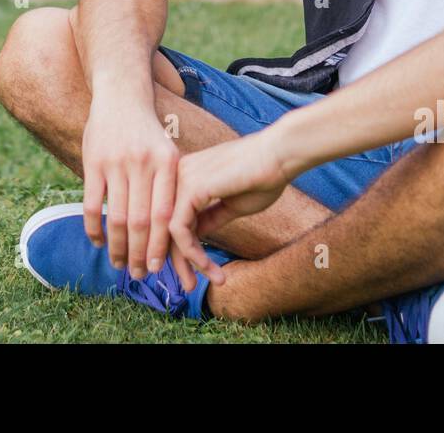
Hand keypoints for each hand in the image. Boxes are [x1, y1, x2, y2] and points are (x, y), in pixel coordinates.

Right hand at [81, 98, 180, 280]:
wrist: (121, 96)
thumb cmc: (148, 134)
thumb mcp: (168, 153)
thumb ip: (169, 187)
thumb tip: (175, 232)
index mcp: (166, 163)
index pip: (163, 214)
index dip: (159, 245)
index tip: (157, 268)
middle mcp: (142, 163)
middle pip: (139, 221)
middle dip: (138, 253)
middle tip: (138, 274)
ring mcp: (115, 162)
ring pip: (115, 217)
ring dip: (116, 247)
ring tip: (118, 264)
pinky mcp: (92, 162)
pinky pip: (90, 204)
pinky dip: (93, 228)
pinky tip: (98, 242)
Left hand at [168, 130, 289, 284]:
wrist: (280, 157)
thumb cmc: (262, 177)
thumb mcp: (229, 205)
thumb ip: (208, 219)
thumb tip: (192, 239)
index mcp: (185, 174)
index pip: (169, 217)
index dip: (175, 248)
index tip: (189, 273)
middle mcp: (177, 174)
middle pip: (163, 225)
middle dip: (174, 260)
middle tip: (187, 286)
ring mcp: (181, 178)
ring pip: (167, 230)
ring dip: (183, 262)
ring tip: (196, 284)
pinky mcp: (191, 187)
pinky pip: (180, 229)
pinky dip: (190, 252)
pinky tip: (205, 266)